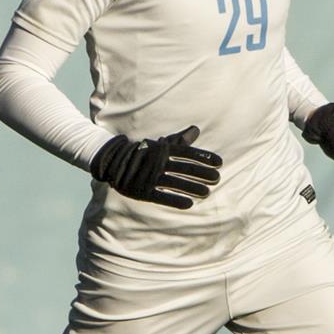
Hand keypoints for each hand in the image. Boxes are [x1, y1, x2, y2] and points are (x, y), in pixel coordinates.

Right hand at [89, 126, 222, 208]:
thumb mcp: (159, 144)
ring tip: (207, 192)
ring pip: (176, 183)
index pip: (188, 153)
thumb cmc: (142, 152)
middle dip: (202, 173)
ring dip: (193, 187)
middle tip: (217, 178)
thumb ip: (178, 140)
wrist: (113, 161)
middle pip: (185, 168)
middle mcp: (158, 162)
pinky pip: (162, 196)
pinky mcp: (143, 190)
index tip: (220, 162)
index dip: (204, 158)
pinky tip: (189, 204)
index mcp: (163, 150)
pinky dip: (175, 200)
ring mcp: (150, 177)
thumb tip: (196, 130)